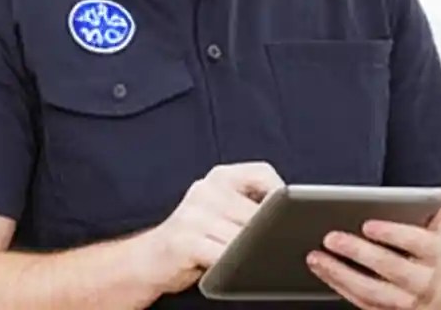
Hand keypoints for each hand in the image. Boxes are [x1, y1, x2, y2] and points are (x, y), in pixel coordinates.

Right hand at [134, 161, 284, 294]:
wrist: (150, 259)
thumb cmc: (194, 237)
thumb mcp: (220, 211)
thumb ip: (248, 205)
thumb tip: (290, 216)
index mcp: (219, 177)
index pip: (263, 173)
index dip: (282, 196)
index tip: (290, 216)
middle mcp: (206, 189)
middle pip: (259, 211)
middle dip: (271, 233)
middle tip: (276, 246)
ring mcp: (195, 214)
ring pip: (245, 237)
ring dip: (253, 253)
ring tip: (252, 259)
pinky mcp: (186, 240)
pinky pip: (225, 255)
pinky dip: (235, 265)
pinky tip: (232, 268)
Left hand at [307, 201, 440, 309]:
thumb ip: (430, 216)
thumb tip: (431, 193)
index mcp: (435, 255)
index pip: (416, 242)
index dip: (392, 233)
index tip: (368, 225)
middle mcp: (422, 281)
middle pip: (389, 266)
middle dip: (358, 251)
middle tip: (332, 238)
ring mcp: (406, 301)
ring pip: (371, 290)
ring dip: (340, 273)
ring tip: (317, 257)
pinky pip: (361, 302)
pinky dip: (339, 286)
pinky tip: (324, 271)